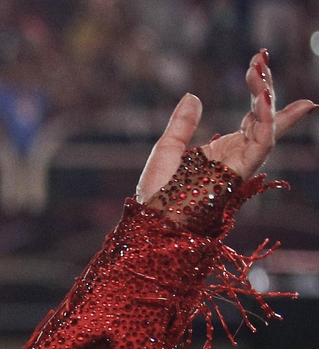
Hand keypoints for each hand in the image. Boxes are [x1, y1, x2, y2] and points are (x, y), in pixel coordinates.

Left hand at [136, 50, 315, 201]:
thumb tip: (193, 96)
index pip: (253, 119)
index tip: (260, 65)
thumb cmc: (156, 193)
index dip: (262, 94)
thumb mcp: (167, 149)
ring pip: (267, 128)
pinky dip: (266, 122)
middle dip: (266, 87)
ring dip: (266, 98)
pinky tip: (262, 100)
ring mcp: (240, 165)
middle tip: (261, 57)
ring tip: (258, 72)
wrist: (152, 219)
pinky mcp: (239, 173)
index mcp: (223, 151)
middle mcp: (237, 156)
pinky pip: (261, 144)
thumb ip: (182, 124)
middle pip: (264, 118)